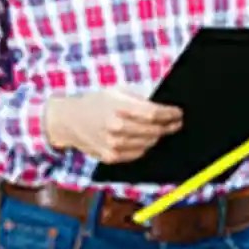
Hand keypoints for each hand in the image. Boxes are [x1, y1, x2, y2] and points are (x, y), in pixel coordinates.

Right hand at [44, 88, 182, 163]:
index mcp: (119, 108)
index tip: (179, 113)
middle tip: (177, 123)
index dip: (170, 115)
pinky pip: (137, 154)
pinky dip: (145, 146)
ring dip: (158, 137)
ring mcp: (113, 145)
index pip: (153, 114)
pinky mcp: (110, 156)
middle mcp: (116, 128)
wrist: (69, 120)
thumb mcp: (116, 91)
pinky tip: (147, 139)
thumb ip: (139, 100)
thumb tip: (162, 109)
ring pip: (148, 144)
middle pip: (154, 131)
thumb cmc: (95, 102)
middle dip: (169, 126)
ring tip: (162, 130)